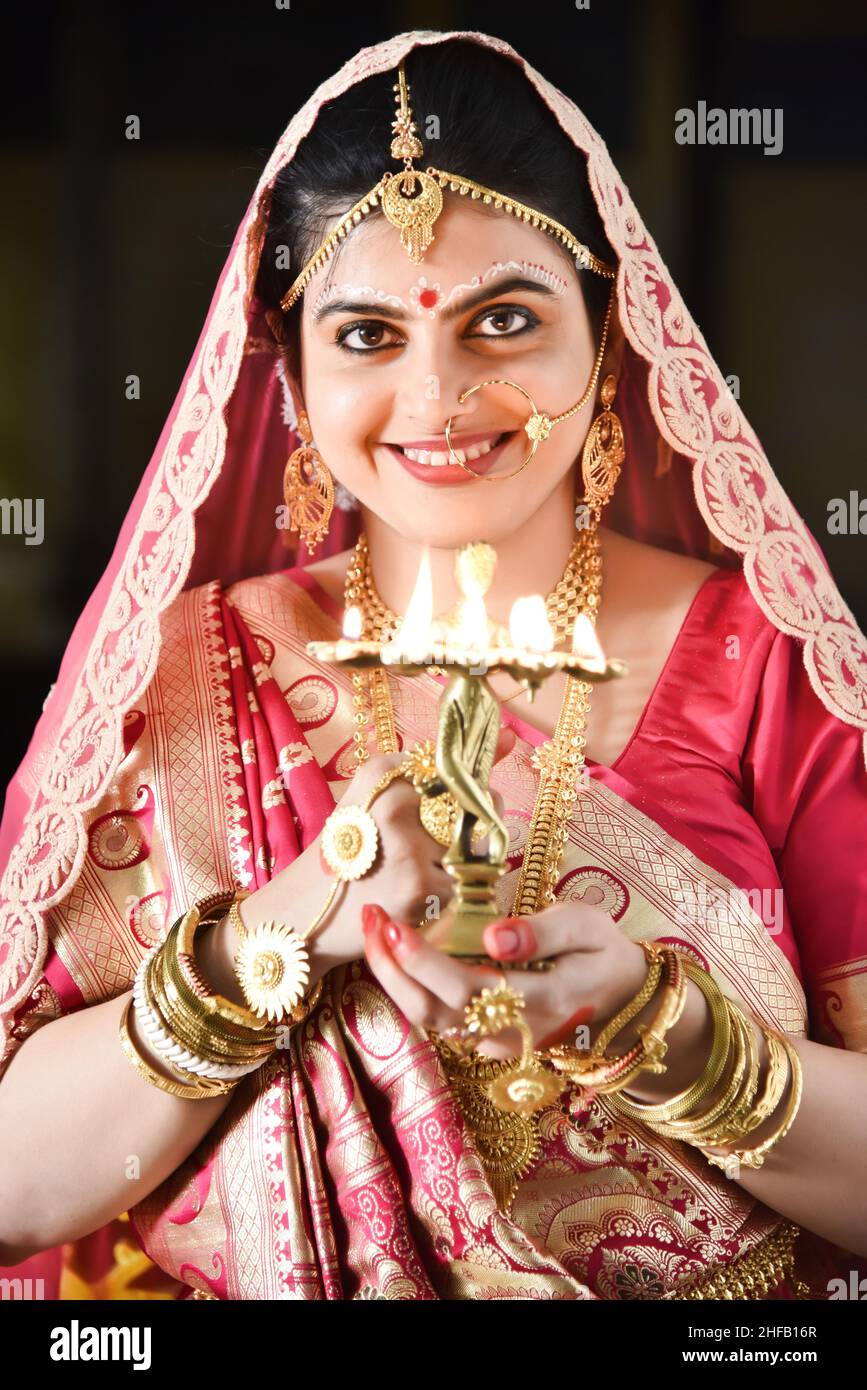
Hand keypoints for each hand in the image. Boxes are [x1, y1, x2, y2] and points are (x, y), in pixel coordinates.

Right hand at [280, 727, 516, 981]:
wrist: (301, 915)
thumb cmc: (346, 853)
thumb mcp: (377, 797)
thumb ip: (442, 768)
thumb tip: (510, 735)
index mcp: (382, 772)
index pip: (458, 769)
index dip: (465, 791)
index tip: (449, 811)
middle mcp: (395, 802)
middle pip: (475, 804)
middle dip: (472, 826)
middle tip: (433, 847)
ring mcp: (408, 846)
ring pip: (476, 845)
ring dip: (461, 862)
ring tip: (416, 872)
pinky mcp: (420, 887)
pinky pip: (464, 883)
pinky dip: (449, 893)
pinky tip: (415, 895)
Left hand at [360, 897, 649, 1061]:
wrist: (624, 1003)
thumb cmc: (604, 953)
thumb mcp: (589, 926)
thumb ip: (543, 932)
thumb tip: (494, 937)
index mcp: (541, 999)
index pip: (466, 988)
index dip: (423, 961)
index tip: (394, 924)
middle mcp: (513, 1030)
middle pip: (433, 1010)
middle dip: (391, 965)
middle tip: (371, 915)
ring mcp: (496, 1042)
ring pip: (429, 1020)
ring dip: (392, 977)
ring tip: (375, 928)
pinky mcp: (486, 1041)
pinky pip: (437, 1019)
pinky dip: (409, 988)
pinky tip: (396, 952)